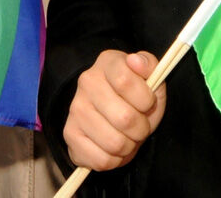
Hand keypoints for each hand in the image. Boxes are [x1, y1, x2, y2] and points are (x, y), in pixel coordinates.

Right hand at [62, 50, 165, 170]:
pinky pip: (102, 160)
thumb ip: (149, 66)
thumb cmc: (135, 96)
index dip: (145, 99)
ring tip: (126, 135)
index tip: (148, 102)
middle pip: (124, 118)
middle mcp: (86, 82)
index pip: (125, 81)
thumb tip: (135, 61)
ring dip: (129, 146)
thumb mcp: (150, 79)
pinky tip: (113, 146)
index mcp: (107, 63)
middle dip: (141, 128)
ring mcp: (75, 108)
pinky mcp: (70, 135)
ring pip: (115, 143)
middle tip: (139, 124)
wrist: (112, 113)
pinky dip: (115, 160)